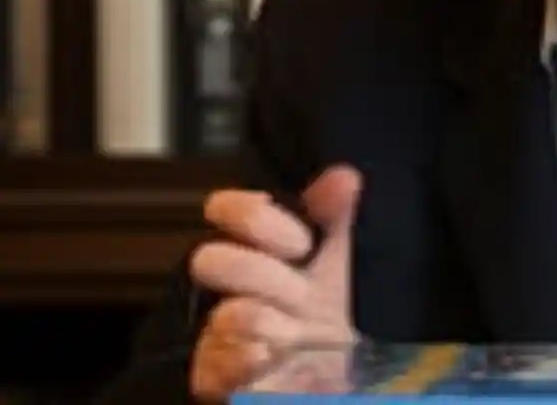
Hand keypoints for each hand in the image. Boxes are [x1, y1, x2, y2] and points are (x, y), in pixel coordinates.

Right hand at [188, 163, 362, 401]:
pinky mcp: (217, 379)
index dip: (256, 218)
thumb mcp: (341, 261)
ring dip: (263, 320)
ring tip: (296, 332)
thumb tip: (344, 178)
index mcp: (261, 250)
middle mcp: (234, 288)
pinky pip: (216, 369)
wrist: (332, 375)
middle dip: (258, 272)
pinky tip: (270, 355)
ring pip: (224, 316)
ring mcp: (221, 334)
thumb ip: (337, 218)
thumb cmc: (326, 310)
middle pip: (211, 260)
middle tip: (300, 293)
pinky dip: (247, 360)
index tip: (300, 242)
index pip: (232, 211)